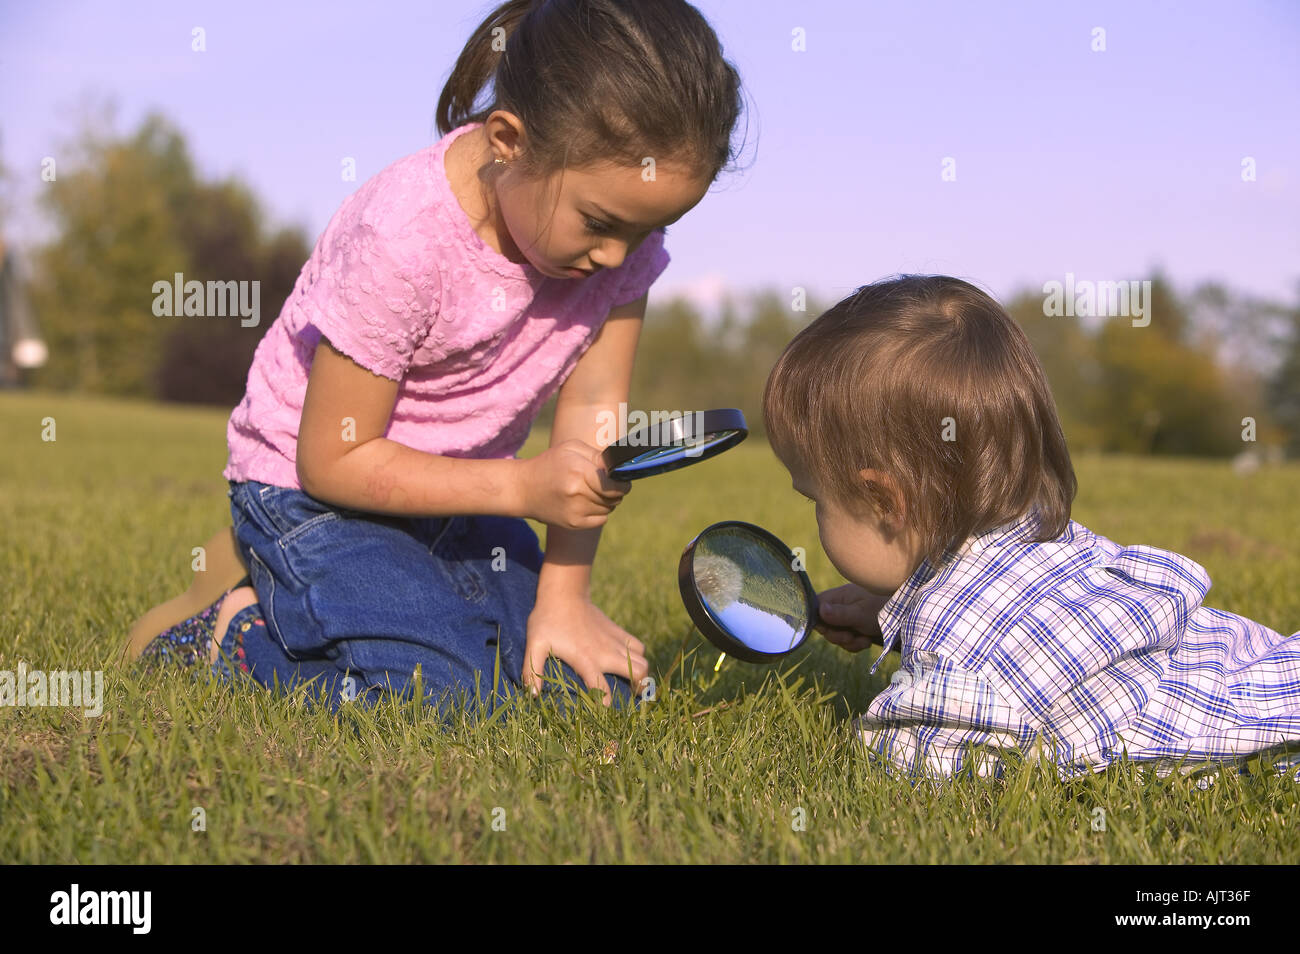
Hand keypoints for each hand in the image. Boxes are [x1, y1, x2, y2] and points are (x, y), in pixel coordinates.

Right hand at [518, 439, 630, 529]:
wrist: (523, 489)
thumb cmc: (550, 464)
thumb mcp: (572, 449)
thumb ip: (598, 456)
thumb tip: (620, 467)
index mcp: (579, 471)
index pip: (615, 486)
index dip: (623, 484)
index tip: (621, 481)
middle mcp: (578, 493)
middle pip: (615, 498)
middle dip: (615, 491)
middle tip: (603, 483)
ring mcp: (576, 511)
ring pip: (609, 509)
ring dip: (606, 501)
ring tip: (590, 491)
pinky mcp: (573, 523)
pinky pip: (601, 520)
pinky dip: (599, 512)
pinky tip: (585, 502)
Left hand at [522, 592, 648, 705]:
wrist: (564, 593)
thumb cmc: (547, 621)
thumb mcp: (535, 645)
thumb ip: (532, 671)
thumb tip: (533, 696)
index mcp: (586, 659)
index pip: (601, 687)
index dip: (604, 703)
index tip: (604, 711)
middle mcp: (605, 652)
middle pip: (637, 671)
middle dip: (640, 687)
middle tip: (634, 696)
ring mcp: (614, 641)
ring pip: (641, 659)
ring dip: (642, 672)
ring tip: (635, 682)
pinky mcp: (618, 631)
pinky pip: (637, 646)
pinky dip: (638, 656)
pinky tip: (629, 661)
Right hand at [814, 582, 890, 652]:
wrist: (909, 615)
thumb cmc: (885, 609)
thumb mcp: (861, 614)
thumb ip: (839, 614)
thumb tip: (819, 610)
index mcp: (840, 596)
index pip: (816, 606)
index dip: (818, 620)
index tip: (828, 629)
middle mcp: (842, 605)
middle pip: (825, 624)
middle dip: (837, 636)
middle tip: (850, 637)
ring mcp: (850, 616)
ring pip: (837, 634)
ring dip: (849, 642)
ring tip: (863, 640)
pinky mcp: (858, 627)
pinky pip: (848, 640)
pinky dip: (856, 644)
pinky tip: (868, 641)